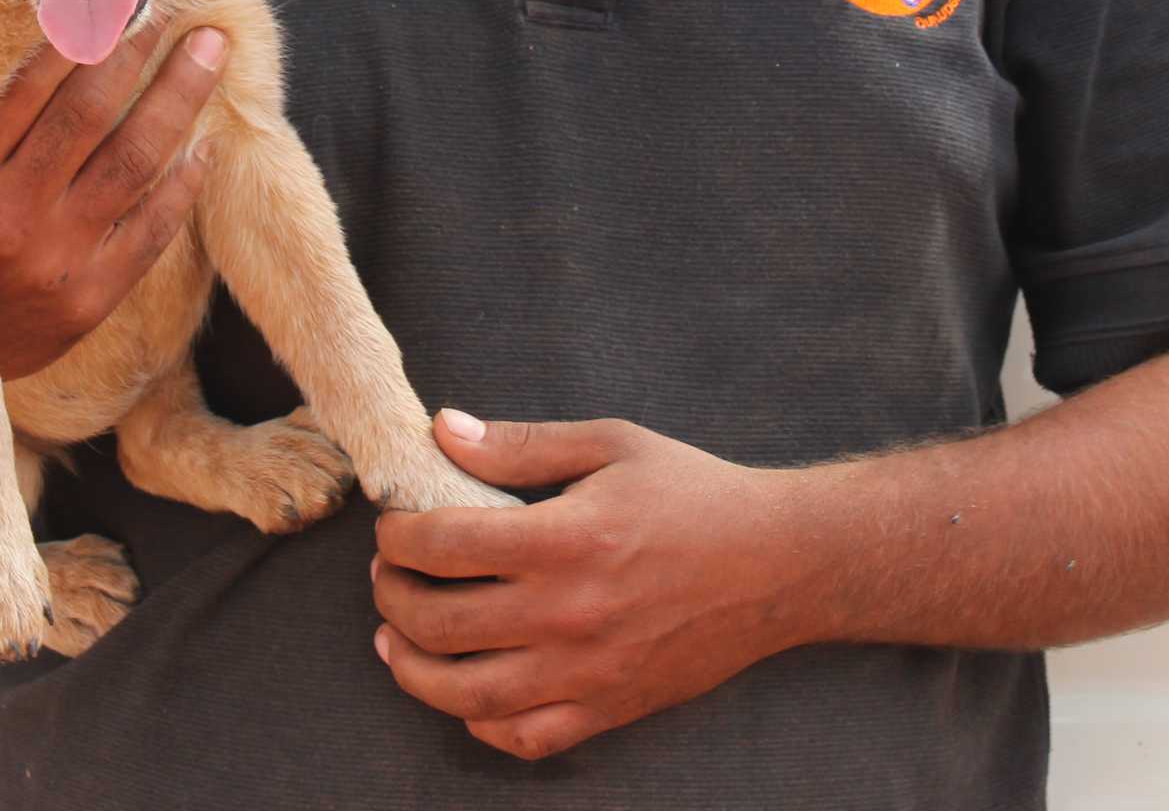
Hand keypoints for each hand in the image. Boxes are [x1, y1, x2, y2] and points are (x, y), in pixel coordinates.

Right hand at [0, 19, 227, 377]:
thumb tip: (42, 34)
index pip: (30, 86)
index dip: (82, 37)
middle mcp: (5, 215)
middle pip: (91, 113)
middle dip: (141, 52)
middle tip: (179, 9)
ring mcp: (52, 261)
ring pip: (133, 161)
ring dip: (180, 99)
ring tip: (211, 53)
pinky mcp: (87, 301)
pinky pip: (151, 231)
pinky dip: (183, 184)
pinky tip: (205, 146)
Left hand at [370, 412, 812, 761]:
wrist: (779, 563)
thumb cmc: (694, 494)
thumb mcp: (611, 445)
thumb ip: (521, 443)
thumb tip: (441, 430)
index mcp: (567, 538)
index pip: (442, 544)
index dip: (398, 534)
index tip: (394, 524)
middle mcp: (569, 613)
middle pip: (438, 623)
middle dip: (392, 595)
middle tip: (389, 574)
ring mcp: (588, 672)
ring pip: (465, 695)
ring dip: (412, 668)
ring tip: (396, 638)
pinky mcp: (609, 708)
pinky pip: (524, 738)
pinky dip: (479, 724)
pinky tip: (464, 692)